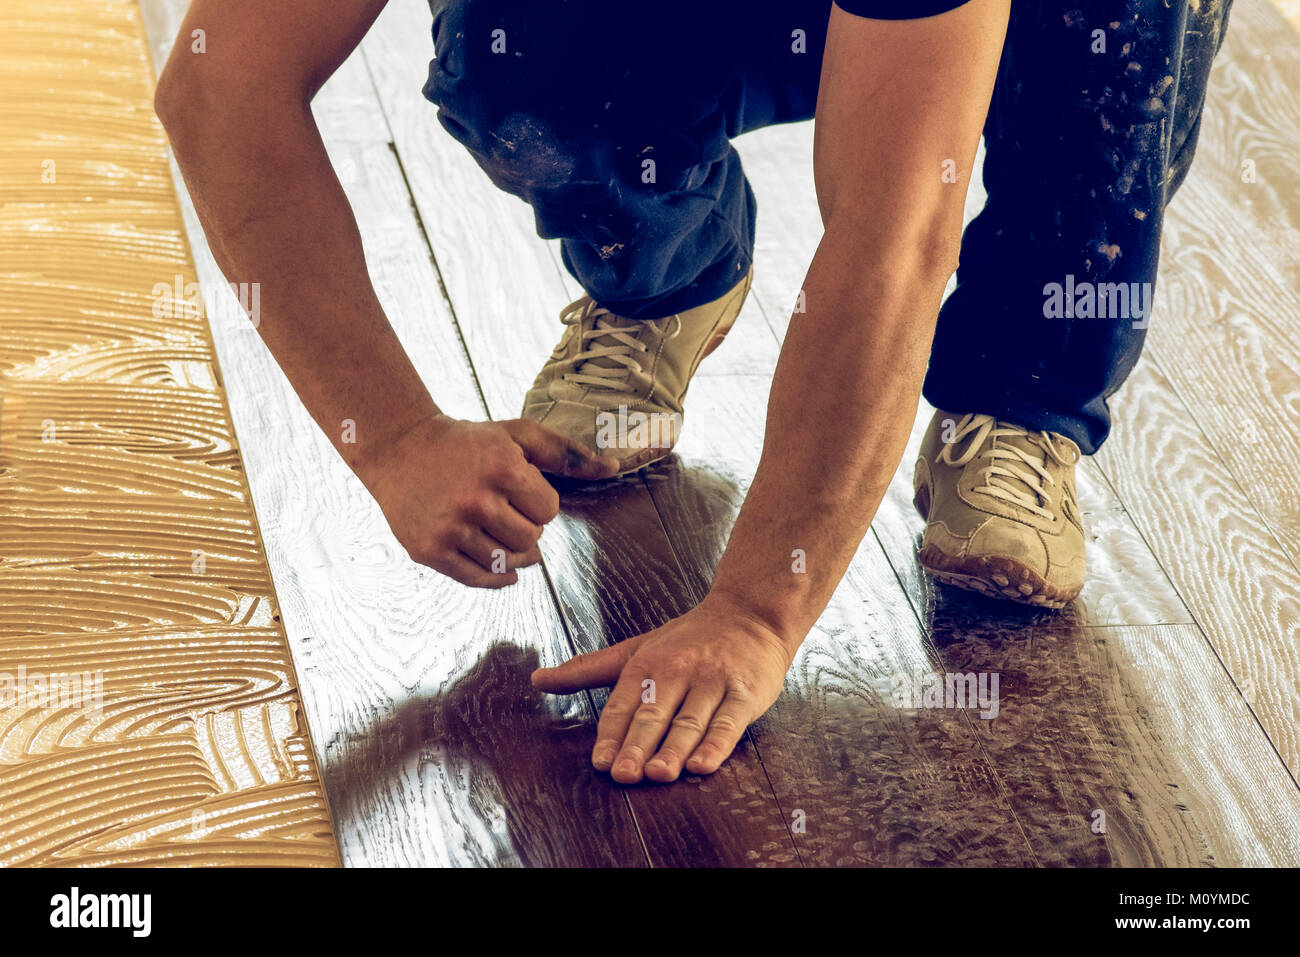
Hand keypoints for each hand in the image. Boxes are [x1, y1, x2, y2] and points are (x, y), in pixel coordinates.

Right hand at [360, 414, 617, 586]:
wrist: (401, 448)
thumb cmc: (469, 441)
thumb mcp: (517, 435)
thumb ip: (566, 453)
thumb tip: (613, 468)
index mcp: (501, 469)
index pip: (548, 511)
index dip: (538, 502)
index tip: (518, 490)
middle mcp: (475, 501)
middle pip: (531, 541)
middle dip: (525, 527)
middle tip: (505, 510)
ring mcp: (449, 529)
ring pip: (507, 563)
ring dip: (510, 551)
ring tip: (496, 530)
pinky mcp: (429, 551)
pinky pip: (477, 579)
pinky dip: (496, 577)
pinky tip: (503, 570)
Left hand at [531, 599, 793, 782]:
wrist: (749, 613)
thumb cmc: (688, 639)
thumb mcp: (635, 649)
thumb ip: (587, 670)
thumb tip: (537, 680)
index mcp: (646, 664)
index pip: (623, 705)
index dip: (612, 735)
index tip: (601, 763)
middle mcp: (677, 671)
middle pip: (654, 715)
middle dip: (638, 746)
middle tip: (625, 775)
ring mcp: (712, 682)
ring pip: (690, 721)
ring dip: (674, 748)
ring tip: (660, 773)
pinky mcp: (745, 692)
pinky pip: (729, 722)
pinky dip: (717, 744)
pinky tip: (703, 765)